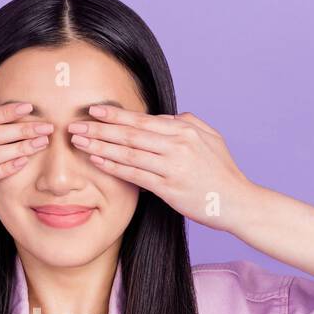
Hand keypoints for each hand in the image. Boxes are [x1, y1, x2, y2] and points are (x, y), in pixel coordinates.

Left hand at [66, 105, 254, 230]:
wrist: (238, 202)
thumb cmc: (222, 171)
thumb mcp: (210, 138)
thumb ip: (186, 123)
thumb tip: (164, 117)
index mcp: (185, 129)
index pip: (142, 119)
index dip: (115, 114)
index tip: (94, 111)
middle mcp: (178, 145)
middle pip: (130, 133)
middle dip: (99, 129)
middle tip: (75, 125)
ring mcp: (173, 166)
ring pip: (129, 152)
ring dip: (101, 146)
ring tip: (79, 143)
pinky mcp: (170, 188)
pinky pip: (136, 175)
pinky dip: (115, 167)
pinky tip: (98, 162)